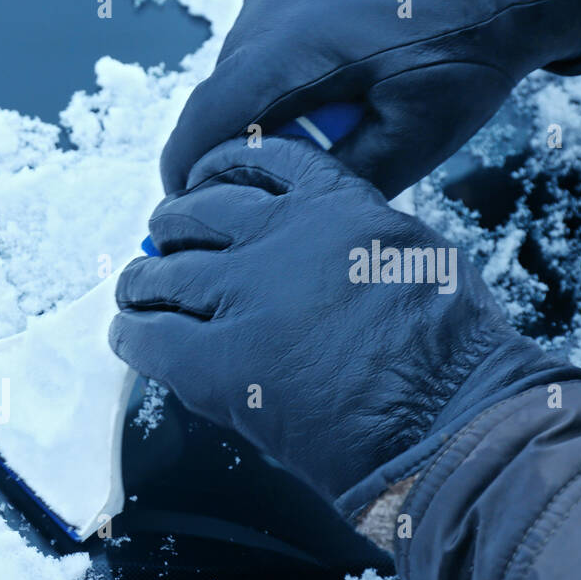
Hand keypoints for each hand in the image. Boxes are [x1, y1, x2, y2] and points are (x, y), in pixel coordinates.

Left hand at [109, 138, 580, 512]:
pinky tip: (127, 339)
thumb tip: (326, 242)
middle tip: (161, 246)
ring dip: (141, 284)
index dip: (217, 173)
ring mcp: (243, 298)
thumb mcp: (417, 254)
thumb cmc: (452, 353)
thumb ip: (358, 237)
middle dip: (171, 228)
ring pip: (162, 275)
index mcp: (337, 204)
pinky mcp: (215, 361)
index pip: (259, 162)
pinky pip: (150, 339)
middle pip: (195, 215)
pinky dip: (131, 336)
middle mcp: (281, 237)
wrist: (445, 417)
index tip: (202, 186)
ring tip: (134, 295)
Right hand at [161, 0, 580, 198]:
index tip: (190, 205)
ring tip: (328, 109)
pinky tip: (335, 65)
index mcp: (291, 52)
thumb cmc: (471, 47)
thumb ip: (338, 180)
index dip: (186, 173)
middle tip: (283, 169)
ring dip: (267, 95)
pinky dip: (283, 58)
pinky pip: (264, 29)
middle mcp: (269, 9)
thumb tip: (280, 216)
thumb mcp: (416, 134)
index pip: (203, 123)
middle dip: (241, 138)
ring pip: (242, 62)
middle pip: (221, 95)